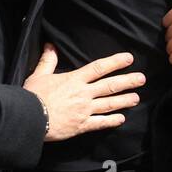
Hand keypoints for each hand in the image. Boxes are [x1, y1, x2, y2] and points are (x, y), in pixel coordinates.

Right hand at [24, 44, 145, 140]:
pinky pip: (100, 123)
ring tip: (136, 98)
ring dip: (124, 100)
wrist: (30, 118)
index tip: (129, 58)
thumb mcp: (39, 75)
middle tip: (141, 79)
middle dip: (127, 81)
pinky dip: (112, 121)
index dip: (115, 62)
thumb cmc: (33, 96)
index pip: (99, 68)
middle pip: (110, 86)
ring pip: (109, 104)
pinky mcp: (82, 125)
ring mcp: (84, 110)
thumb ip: (48, 61)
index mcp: (74, 80)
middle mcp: (83, 94)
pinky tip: (122, 118)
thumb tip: (51, 45)